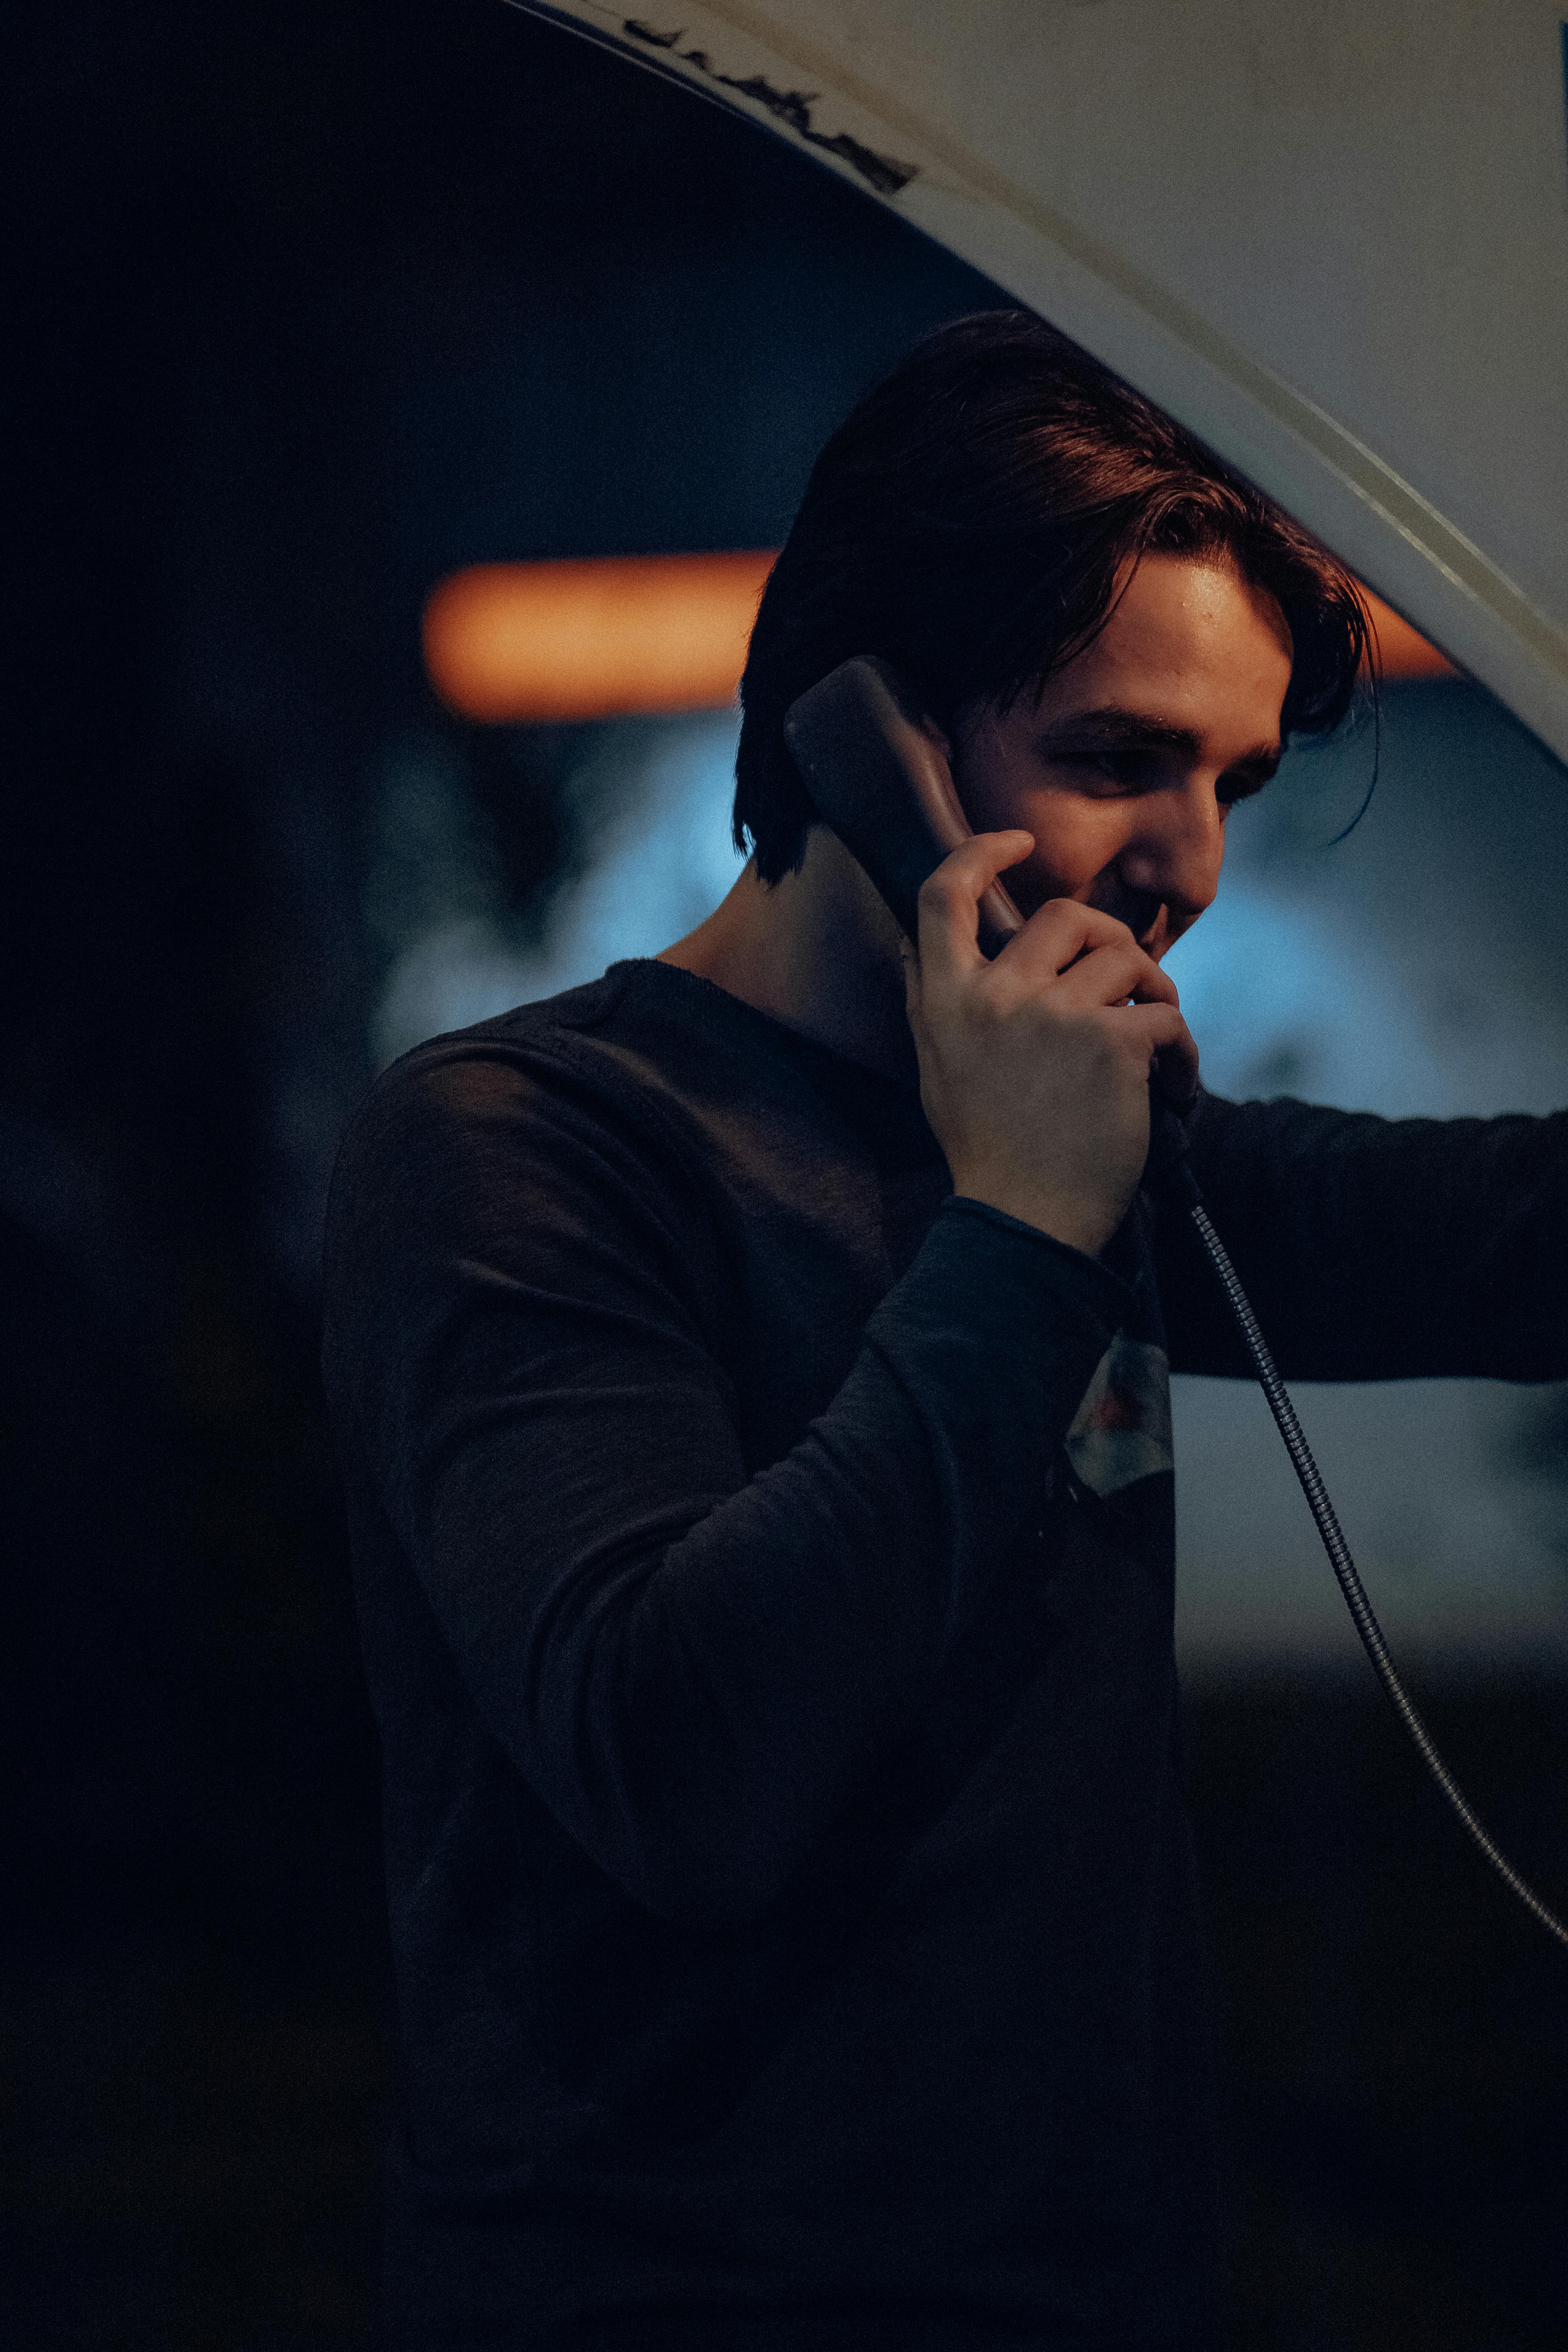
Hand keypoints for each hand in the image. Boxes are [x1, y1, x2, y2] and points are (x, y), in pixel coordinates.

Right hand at [901, 831, 1199, 1256]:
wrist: (1024, 1220)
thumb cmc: (984, 1150)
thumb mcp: (934, 1069)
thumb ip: (926, 1003)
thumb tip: (911, 946)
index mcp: (946, 999)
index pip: (942, 897)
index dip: (979, 852)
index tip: (1014, 841)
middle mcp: (998, 996)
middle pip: (1065, 915)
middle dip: (1107, 937)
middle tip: (1124, 980)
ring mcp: (1057, 1017)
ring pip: (1127, 960)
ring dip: (1153, 991)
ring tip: (1156, 1037)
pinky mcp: (1113, 1045)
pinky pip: (1166, 1016)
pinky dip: (1180, 1049)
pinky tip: (1173, 1085)